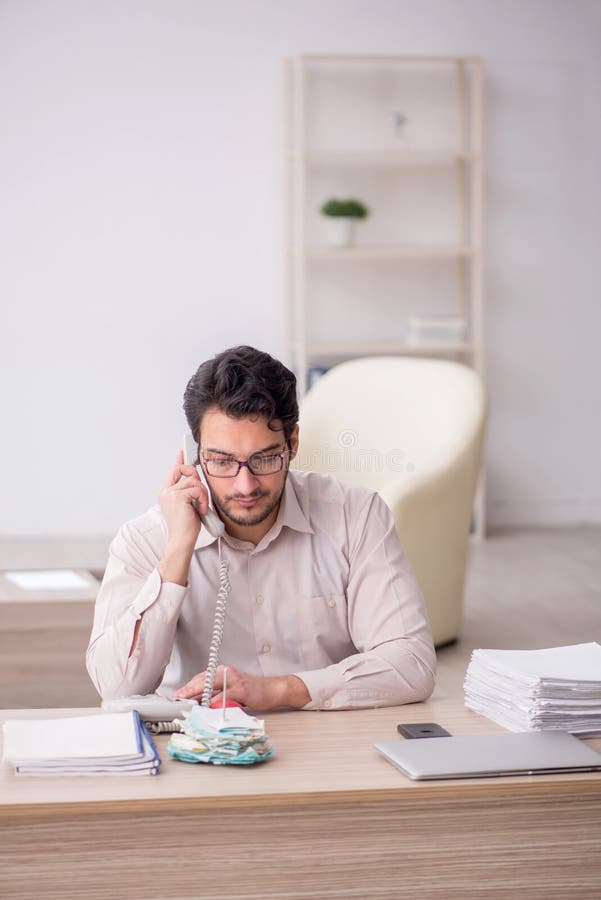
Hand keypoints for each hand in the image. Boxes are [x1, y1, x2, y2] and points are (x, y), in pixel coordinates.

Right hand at [158, 450, 208, 550]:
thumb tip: (195, 480)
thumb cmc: (186, 526)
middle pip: (182, 469)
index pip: (172, 471)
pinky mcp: (178, 497)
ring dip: (203, 494)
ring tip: (201, 507)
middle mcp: (165, 491)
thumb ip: (189, 491)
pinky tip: (201, 510)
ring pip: (194, 481)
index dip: (179, 461)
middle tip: (200, 491)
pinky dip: (203, 500)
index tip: (182, 453)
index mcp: (166, 493)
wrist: (182, 540)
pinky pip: (198, 489)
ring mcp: (170, 493)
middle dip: (195, 475)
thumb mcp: (188, 505)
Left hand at [174, 665, 310, 710]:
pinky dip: (214, 702)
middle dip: (188, 690)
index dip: (187, 687)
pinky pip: (224, 696)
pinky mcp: (241, 689)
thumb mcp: (230, 692)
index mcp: (222, 672)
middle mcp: (226, 673)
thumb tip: (198, 703)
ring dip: (198, 695)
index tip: (177, 695)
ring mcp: (233, 680)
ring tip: (187, 703)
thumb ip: (216, 695)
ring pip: (211, 686)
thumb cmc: (252, 692)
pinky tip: (207, 707)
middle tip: (178, 699)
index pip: (200, 678)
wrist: (272, 690)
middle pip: (202, 680)